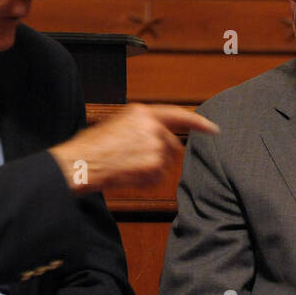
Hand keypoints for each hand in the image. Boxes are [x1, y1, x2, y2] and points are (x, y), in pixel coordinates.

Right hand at [48, 103, 218, 193]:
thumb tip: (160, 138)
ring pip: (164, 164)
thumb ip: (141, 126)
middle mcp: (152, 127)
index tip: (213, 129)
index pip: (179, 115)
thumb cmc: (92, 146)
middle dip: (160, 157)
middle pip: (171, 146)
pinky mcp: (154, 166)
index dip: (199, 123)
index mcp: (142, 113)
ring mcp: (155, 147)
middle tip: (136, 162)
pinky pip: (158, 179)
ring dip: (151, 170)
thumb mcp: (117, 124)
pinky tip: (129, 177)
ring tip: (126, 167)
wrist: (81, 162)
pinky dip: (147, 182)